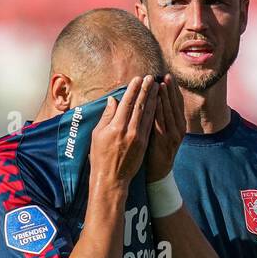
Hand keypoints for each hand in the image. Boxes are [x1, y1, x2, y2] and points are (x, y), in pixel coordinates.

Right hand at [89, 75, 158, 193]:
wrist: (111, 179)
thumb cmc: (100, 156)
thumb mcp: (98, 134)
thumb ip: (107, 116)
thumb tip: (113, 100)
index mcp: (116, 126)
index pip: (126, 103)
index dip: (133, 89)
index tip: (138, 78)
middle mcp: (129, 130)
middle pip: (139, 106)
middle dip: (146, 90)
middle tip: (151, 78)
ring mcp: (138, 138)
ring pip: (148, 114)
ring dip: (153, 99)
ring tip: (157, 87)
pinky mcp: (144, 144)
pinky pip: (150, 124)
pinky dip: (155, 113)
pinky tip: (158, 104)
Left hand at [145, 73, 184, 183]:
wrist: (158, 171)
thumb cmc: (156, 149)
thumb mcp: (159, 130)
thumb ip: (158, 114)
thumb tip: (153, 97)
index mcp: (178, 124)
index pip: (176, 102)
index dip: (173, 89)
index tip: (167, 76)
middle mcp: (179, 128)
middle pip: (175, 104)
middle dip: (171, 90)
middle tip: (166, 75)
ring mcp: (173, 135)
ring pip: (169, 111)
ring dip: (165, 97)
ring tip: (161, 84)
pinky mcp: (165, 140)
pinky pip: (162, 121)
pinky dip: (160, 110)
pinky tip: (156, 100)